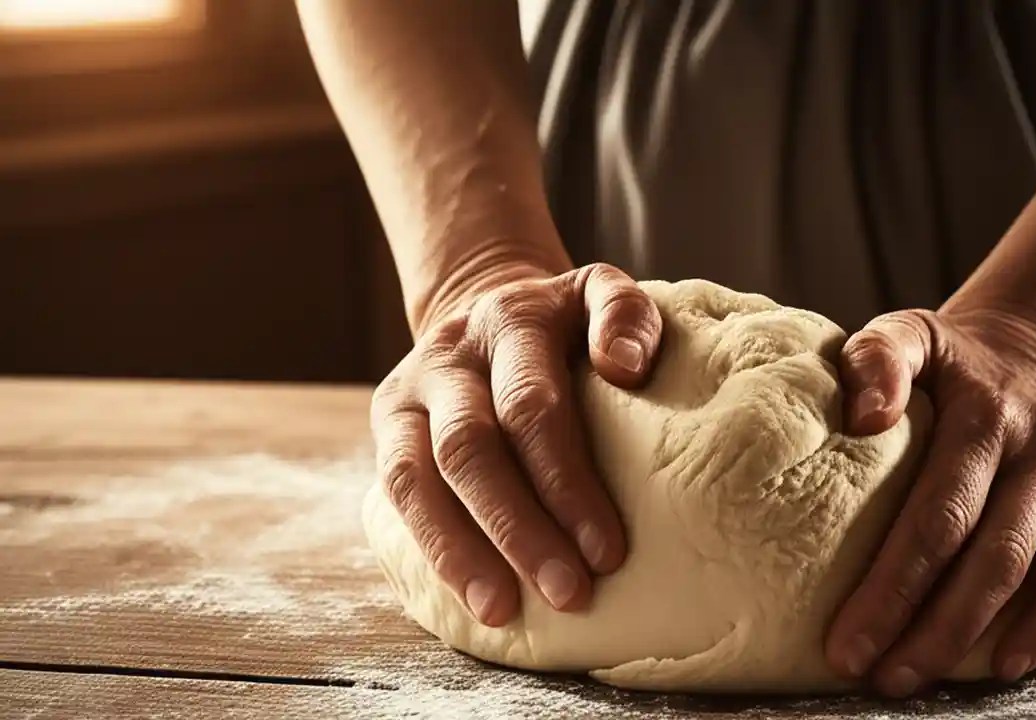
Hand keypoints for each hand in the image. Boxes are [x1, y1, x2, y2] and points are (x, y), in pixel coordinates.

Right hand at [371, 262, 662, 626]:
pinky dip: (431, 548)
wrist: (486, 304)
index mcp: (511, 322)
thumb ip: (626, 315)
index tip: (608, 552)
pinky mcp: (386, 426)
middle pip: (470, 449)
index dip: (566, 483)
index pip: (532, 407)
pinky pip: (395, 495)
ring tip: (502, 610)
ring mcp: (407, 392)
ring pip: (413, 478)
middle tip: (569, 593)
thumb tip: (627, 368)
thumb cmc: (566, 323)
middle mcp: (451, 356)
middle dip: (518, 529)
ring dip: (459, 551)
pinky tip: (468, 595)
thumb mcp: (600, 295)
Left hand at [824, 305, 1035, 695]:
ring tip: (914, 676)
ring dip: (972, 635)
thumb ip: (876, 358)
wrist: (1033, 346)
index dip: (892, 585)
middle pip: (981, 550)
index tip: (845, 642)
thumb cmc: (947, 363)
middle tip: (873, 675)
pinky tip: (1006, 664)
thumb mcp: (907, 333)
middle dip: (923, 624)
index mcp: (980, 406)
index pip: (935, 512)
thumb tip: (863, 420)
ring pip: (1029, 568)